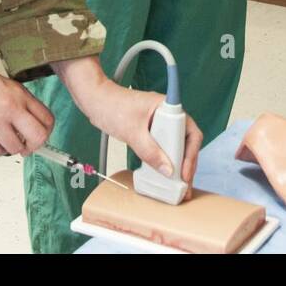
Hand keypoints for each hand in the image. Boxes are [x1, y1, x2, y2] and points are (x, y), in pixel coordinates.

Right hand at [0, 32, 53, 156]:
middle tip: (28, 145)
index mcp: (19, 94)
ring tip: (5, 137)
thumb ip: (22, 104)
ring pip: (15, 149)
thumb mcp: (8, 85)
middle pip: (37, 138)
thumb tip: (34, 126)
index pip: (47, 119)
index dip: (47, 131)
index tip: (41, 135)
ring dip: (12, 147)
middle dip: (34, 145)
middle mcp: (8, 108)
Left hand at [76, 78, 202, 184]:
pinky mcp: (150, 131)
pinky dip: (163, 160)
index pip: (190, 133)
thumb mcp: (132, 132)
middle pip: (185, 142)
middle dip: (185, 164)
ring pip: (174, 146)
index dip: (191, 155)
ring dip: (175, 164)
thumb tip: (167, 170)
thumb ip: (150, 152)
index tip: (185, 173)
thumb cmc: (112, 106)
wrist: (95, 100)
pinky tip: (162, 174)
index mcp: (168, 108)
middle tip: (183, 185)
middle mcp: (167, 115)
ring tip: (175, 184)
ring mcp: (159, 123)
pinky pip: (162, 147)